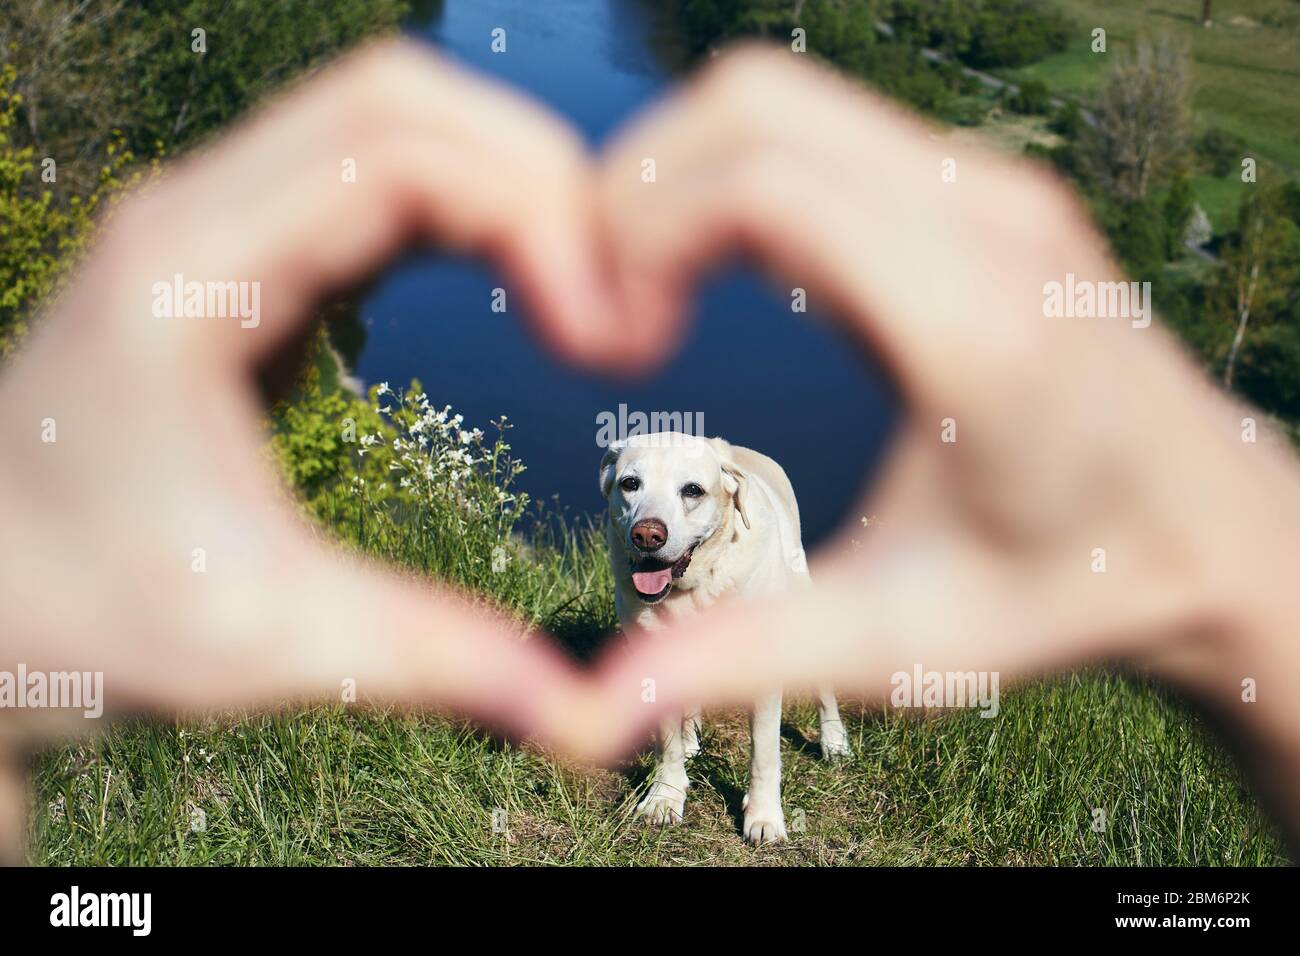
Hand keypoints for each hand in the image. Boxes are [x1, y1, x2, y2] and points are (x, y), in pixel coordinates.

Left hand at [0, 41, 621, 861]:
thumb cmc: (80, 622)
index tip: (604, 332)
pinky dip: (467, 208)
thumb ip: (437, 662)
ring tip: (584, 293)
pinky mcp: (242, 255)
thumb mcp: (266, 644)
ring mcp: (214, 222)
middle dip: (540, 177)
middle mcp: (193, 215)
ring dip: (508, 183)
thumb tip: (591, 718)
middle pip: (402, 98)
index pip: (392, 150)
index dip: (534, 214)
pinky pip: (374, 176)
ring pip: (393, 119)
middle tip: (616, 300)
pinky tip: (518, 287)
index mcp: (186, 277)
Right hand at [588, 48, 1299, 841]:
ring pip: (777, 97)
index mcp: (971, 327)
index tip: (616, 347)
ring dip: (680, 172)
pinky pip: (819, 127)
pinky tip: (717, 272)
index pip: (761, 189)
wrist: (1206, 532)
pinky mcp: (979, 187)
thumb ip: (747, 657)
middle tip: (609, 311)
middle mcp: (987, 222)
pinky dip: (734, 171)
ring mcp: (989, 187)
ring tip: (649, 294)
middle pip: (749, 104)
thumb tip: (604, 706)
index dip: (641, 239)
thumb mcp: (900, 641)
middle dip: (635, 186)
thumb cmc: (1063, 593)